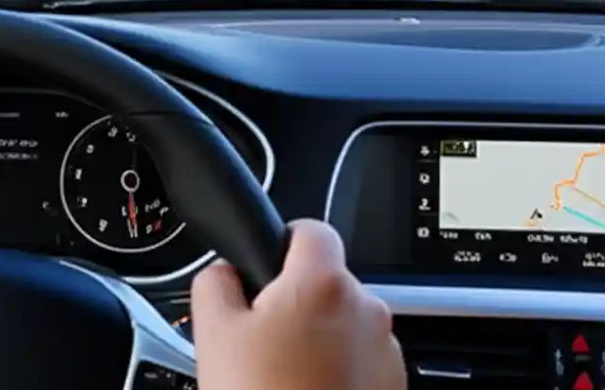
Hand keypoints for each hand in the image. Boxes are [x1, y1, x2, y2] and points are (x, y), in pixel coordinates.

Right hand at [192, 219, 404, 389]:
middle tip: (261, 338)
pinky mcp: (393, 387)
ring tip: (282, 377)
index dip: (283, 243)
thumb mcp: (211, 332)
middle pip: (326, 282)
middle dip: (296, 302)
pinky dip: (336, 371)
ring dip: (318, 339)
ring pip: (344, 324)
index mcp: (321, 283)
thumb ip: (216, 281)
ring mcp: (385, 351)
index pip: (311, 230)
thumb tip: (224, 273)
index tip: (267, 265)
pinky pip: (360, 362)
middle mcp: (365, 309)